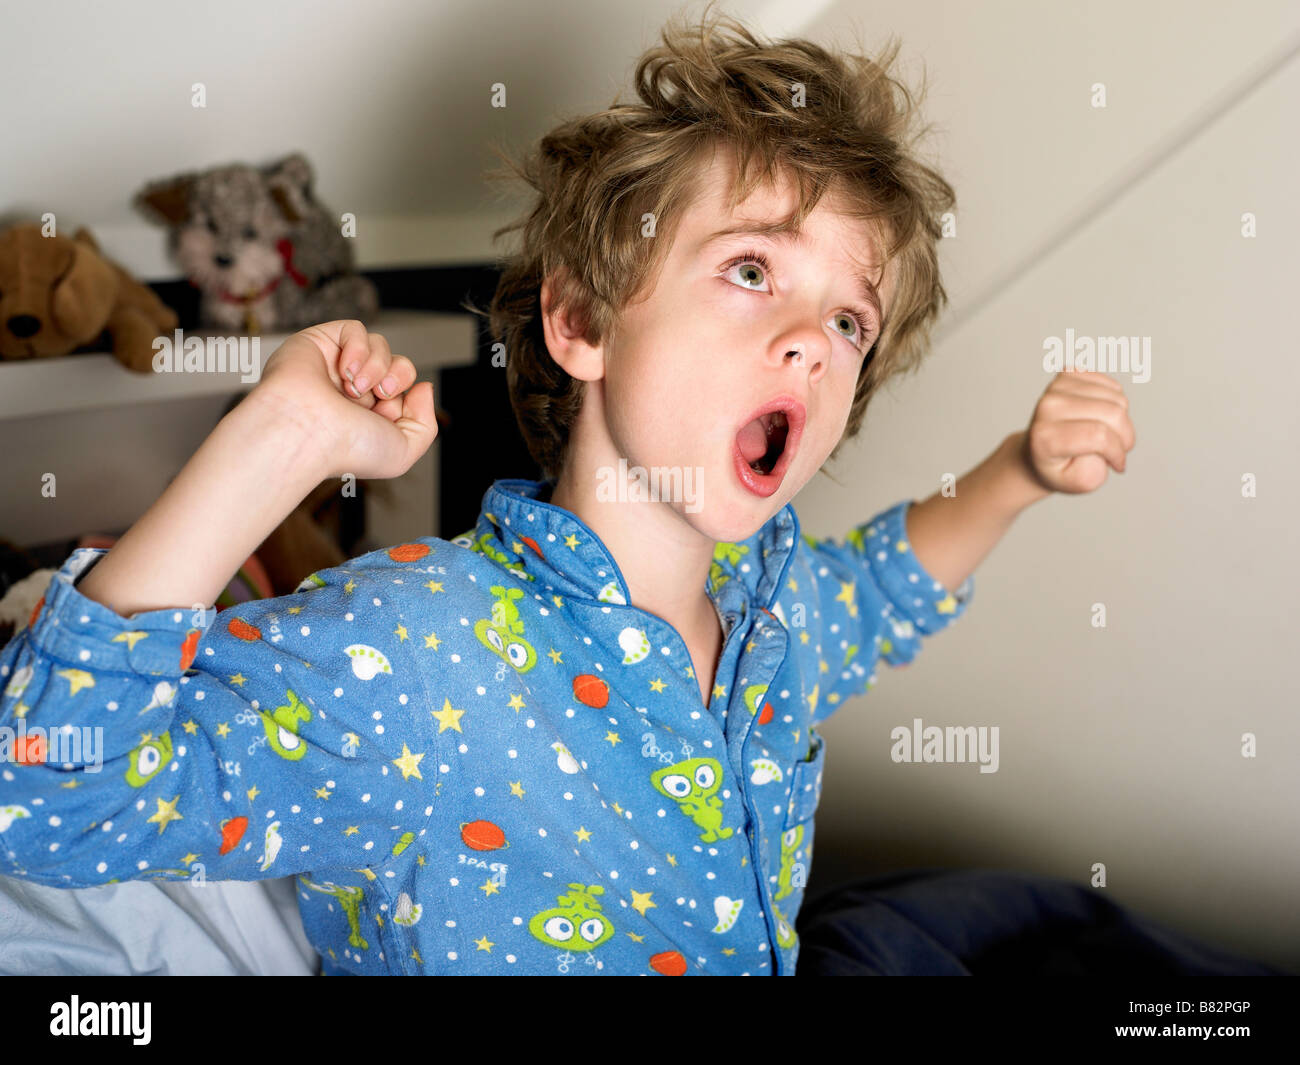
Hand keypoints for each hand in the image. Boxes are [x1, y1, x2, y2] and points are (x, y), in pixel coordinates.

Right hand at [253, 319, 438, 479]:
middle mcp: (353, 391)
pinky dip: (358, 346)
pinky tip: (345, 369)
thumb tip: (423, 388)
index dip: (406, 395)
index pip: (404, 390)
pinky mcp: (319, 343)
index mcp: (369, 415)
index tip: (388, 412)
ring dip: (376, 365)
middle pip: (397, 363)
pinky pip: (355, 328)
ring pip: (380, 344)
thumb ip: (426, 424)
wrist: (307, 432)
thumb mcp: (403, 451)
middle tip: (380, 393)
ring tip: (354, 387)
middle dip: (398, 376)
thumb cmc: (346, 448)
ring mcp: (335, 366)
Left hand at [1019, 368, 1135, 493]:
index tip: (1116, 465)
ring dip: (1122, 422)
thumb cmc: (1058, 469)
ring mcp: (1057, 386)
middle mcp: (1047, 406)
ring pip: (1118, 399)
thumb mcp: (1076, 483)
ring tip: (1107, 436)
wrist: (1036, 452)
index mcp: (1045, 436)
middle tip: (1116, 451)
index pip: (1099, 436)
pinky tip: (1101, 418)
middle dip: (1124, 437)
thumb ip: (1092, 473)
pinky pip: (1114, 387)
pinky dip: (1116, 405)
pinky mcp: (1069, 374)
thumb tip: (1098, 443)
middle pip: (1113, 413)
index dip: (1117, 453)